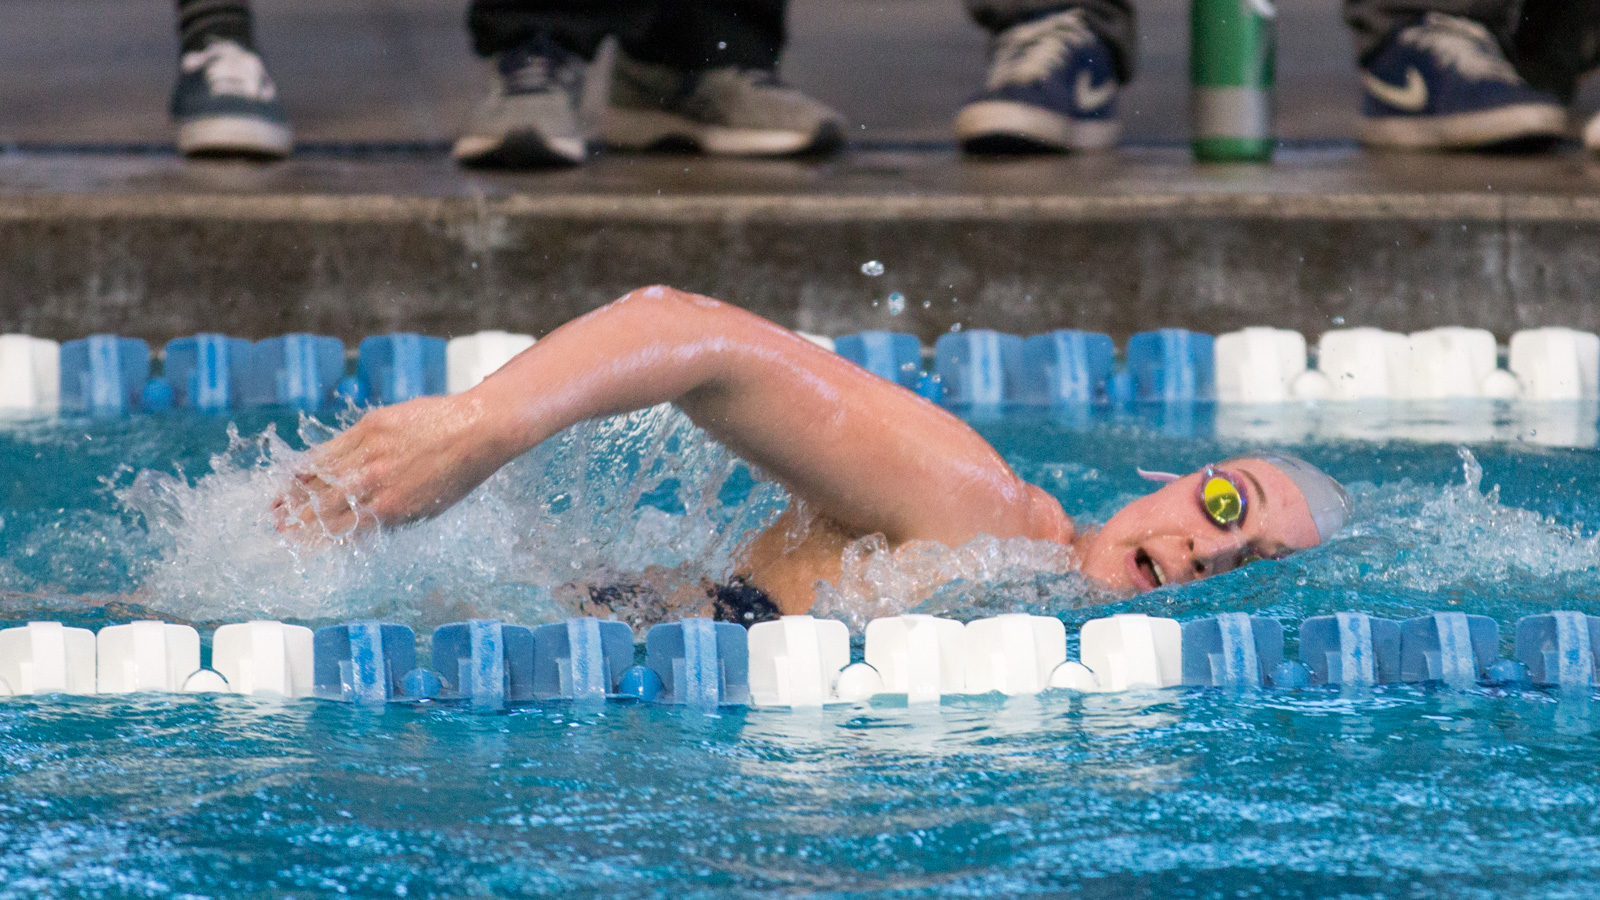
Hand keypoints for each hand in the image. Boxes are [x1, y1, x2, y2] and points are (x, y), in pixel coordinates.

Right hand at [271, 393, 513, 540]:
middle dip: (296, 520)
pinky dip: (309, 462)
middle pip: (323, 506)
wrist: (478, 429)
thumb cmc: (459, 473)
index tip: (296, 544)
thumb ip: (391, 520)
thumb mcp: (427, 509)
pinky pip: (332, 448)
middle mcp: (375, 482)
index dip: (314, 538)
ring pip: (321, 476)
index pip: (340, 528)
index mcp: (391, 509)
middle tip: (277, 528)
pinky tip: (292, 472)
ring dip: (293, 493)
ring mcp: (370, 452)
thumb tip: (360, 532)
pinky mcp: (371, 427)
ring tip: (275, 505)